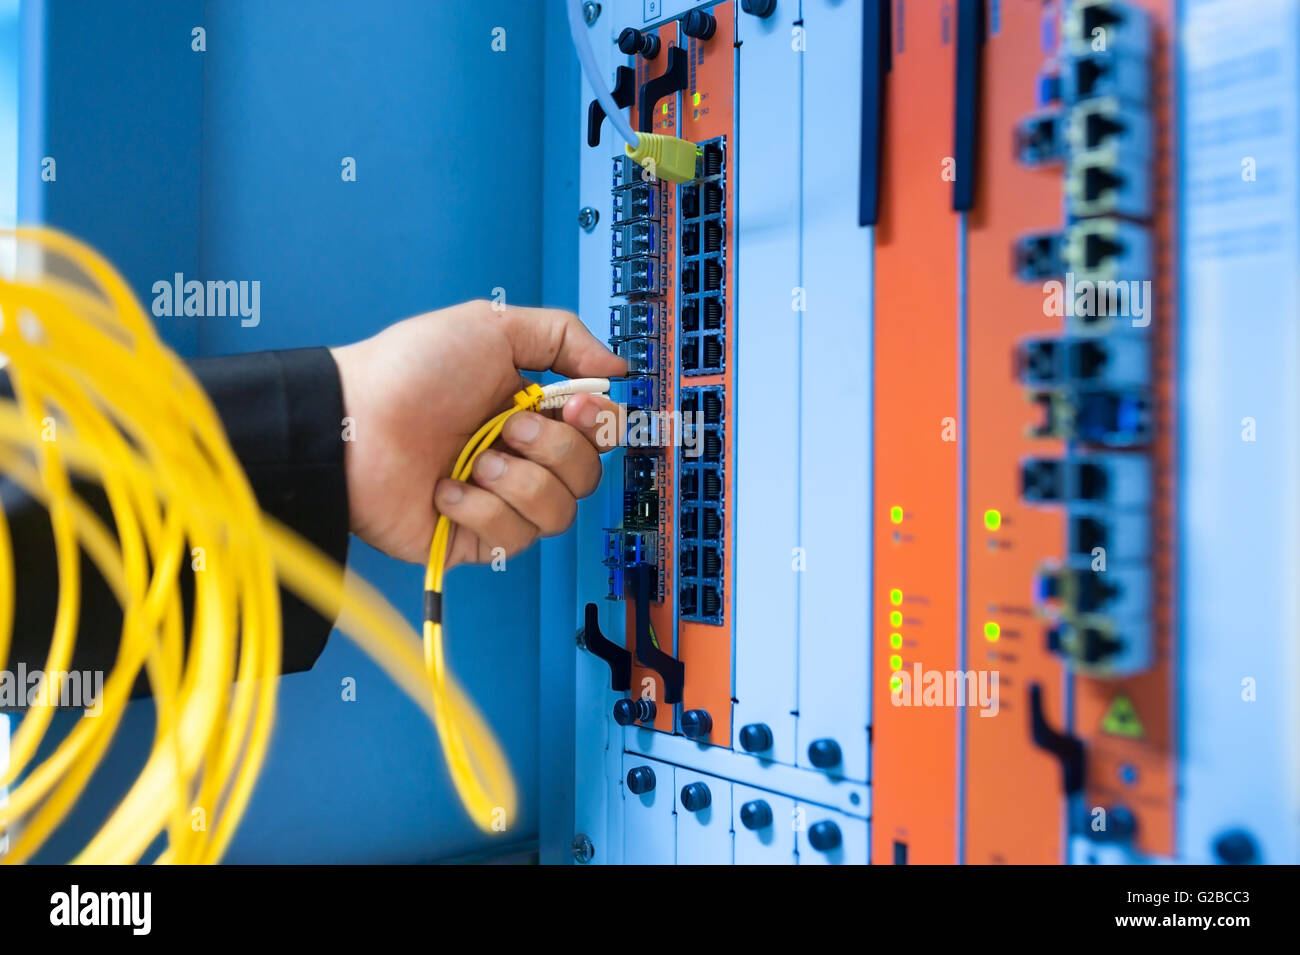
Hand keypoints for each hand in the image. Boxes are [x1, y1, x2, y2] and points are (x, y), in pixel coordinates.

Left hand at [330, 301, 625, 565]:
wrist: (352, 422)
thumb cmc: (410, 371)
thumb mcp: (493, 326)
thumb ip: (565, 336)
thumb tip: (617, 369)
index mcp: (530, 412)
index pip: (597, 433)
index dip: (598, 425)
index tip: (574, 407)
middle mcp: (520, 458)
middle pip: (587, 476)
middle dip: (552, 450)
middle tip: (507, 428)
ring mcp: (497, 500)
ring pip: (558, 513)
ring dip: (519, 482)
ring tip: (475, 461)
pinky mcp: (472, 539)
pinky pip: (512, 539)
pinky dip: (481, 510)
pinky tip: (446, 489)